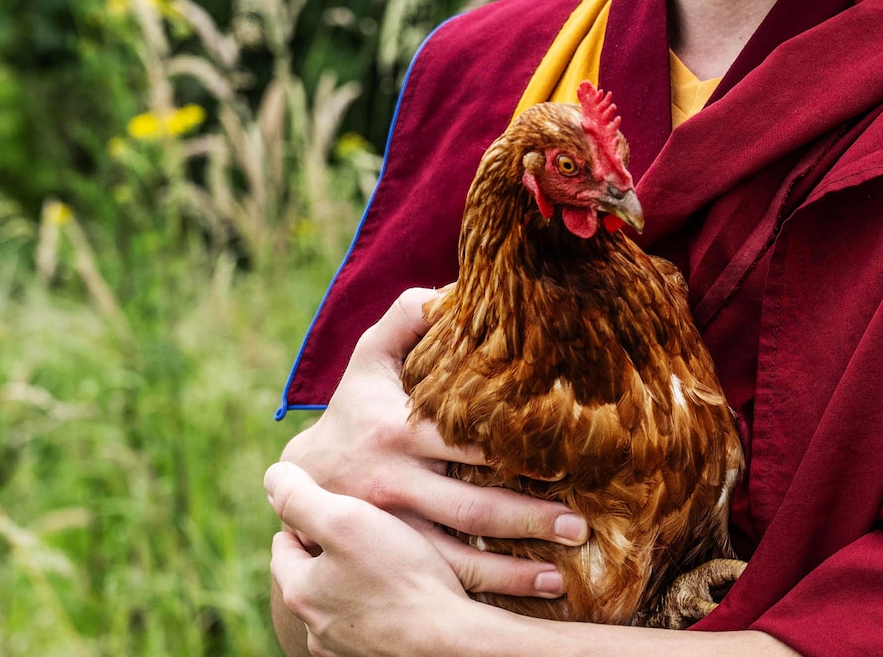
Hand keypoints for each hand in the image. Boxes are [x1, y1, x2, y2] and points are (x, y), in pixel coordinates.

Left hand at [268, 460, 487, 656]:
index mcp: (300, 593)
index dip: (308, 520)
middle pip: (311, 576)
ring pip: (340, 601)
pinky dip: (378, 606)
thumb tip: (273, 477)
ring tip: (387, 561)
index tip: (338, 508)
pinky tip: (403, 592)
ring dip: (355, 581)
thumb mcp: (346, 520)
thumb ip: (300, 497)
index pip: (284, 546)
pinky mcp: (376, 656)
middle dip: (330, 552)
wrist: (452, 641)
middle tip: (363, 530)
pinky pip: (369, 622)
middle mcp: (316, 629)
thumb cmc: (402, 576)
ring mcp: (346, 649)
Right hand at [278, 286, 583, 597]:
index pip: (465, 443)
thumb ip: (409, 316)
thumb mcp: (370, 356)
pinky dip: (486, 590)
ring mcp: (391, 528)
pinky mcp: (391, 559)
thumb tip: (457, 289)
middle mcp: (392, 484)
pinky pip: (443, 579)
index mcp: (397, 430)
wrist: (300, 475)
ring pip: (458, 557)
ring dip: (512, 571)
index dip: (514, 453)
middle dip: (528, 520)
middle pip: (470, 508)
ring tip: (563, 575)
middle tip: (581, 528)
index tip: (565, 461)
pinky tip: (530, 594)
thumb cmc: (354, 406)